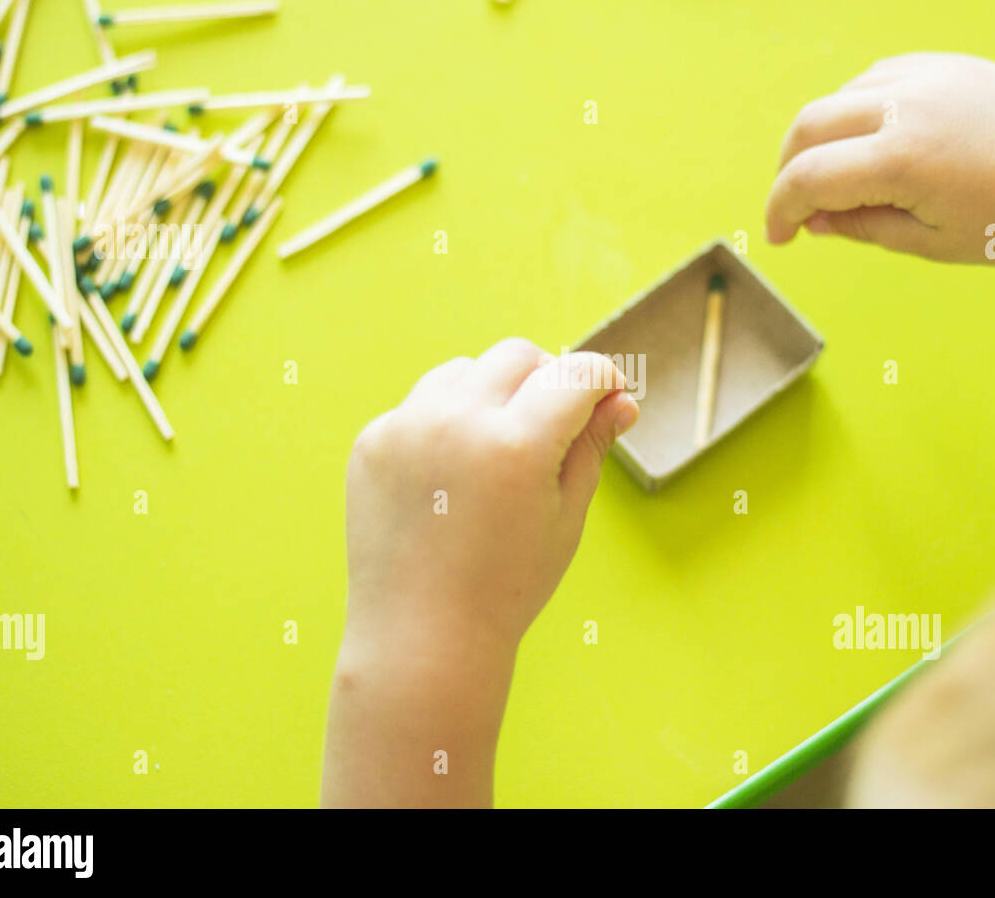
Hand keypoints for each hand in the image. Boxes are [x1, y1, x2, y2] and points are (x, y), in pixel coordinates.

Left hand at [343, 338, 638, 653]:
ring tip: (500, 450)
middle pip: (518, 356)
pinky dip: (447, 421)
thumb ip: (592, 446)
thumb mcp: (566, 516)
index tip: (610, 397)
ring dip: (493, 393)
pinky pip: (422, 404)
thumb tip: (620, 399)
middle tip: (557, 423)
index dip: (603, 380)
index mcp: (518, 444)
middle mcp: (457, 421)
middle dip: (547, 378)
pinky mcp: (373, 441)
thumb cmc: (507, 586)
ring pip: (465, 371)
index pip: (575, 374)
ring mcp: (407, 427)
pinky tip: (454, 475)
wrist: (422, 637)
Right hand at [765, 52, 994, 336]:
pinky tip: (874, 142)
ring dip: (824, 138)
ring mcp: (929, 75)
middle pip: (809, 125)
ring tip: (842, 179)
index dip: (780, 210)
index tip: (781, 238)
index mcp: (901, 160)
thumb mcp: (930, 243)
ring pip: (840, 97)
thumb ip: (861, 227)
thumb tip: (815, 220)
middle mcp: (907, 105)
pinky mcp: (949, 64)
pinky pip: (879, 78)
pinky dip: (859, 109)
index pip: (807, 178)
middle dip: (789, 168)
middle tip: (798, 207)